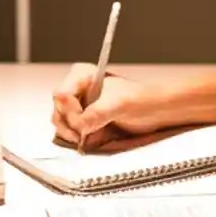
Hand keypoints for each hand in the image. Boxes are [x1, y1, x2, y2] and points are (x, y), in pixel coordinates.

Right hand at [51, 63, 165, 149]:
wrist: (157, 111)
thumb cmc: (142, 99)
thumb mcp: (119, 103)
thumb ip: (97, 112)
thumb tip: (80, 124)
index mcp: (83, 76)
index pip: (61, 95)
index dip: (69, 110)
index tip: (82, 121)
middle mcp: (78, 91)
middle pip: (58, 111)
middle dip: (69, 125)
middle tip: (83, 133)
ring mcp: (81, 108)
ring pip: (62, 124)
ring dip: (72, 134)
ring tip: (89, 136)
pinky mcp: (86, 123)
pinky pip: (71, 134)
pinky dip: (78, 140)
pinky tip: (92, 138)